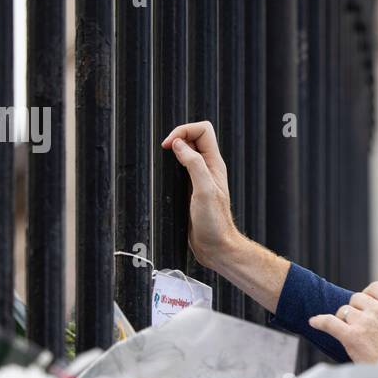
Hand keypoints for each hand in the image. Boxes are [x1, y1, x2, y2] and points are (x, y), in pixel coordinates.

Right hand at [159, 121, 238, 270]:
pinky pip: (180, 170)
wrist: (216, 247)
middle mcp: (208, 168)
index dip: (183, 131)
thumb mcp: (204, 191)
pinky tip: (163, 176)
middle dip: (177, 137)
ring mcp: (199, 179)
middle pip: (193, 137)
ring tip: (162, 160)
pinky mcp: (191, 190)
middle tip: (164, 150)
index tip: (168, 145)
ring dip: (173, 152)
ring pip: (186, 153)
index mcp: (214, 164)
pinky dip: (170, 167)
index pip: (203, 130)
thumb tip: (178, 144)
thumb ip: (193, 165)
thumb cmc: (214, 223)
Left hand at [307, 281, 377, 363]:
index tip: (365, 306)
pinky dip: (320, 322)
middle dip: (356, 311)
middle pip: (357, 299)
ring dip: (345, 320)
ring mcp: (366, 322)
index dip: (367, 296)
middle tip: (359, 327)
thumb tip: (377, 311)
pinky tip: (314, 322)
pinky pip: (330, 323)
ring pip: (344, 311)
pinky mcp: (353, 338)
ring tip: (351, 335)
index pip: (374, 288)